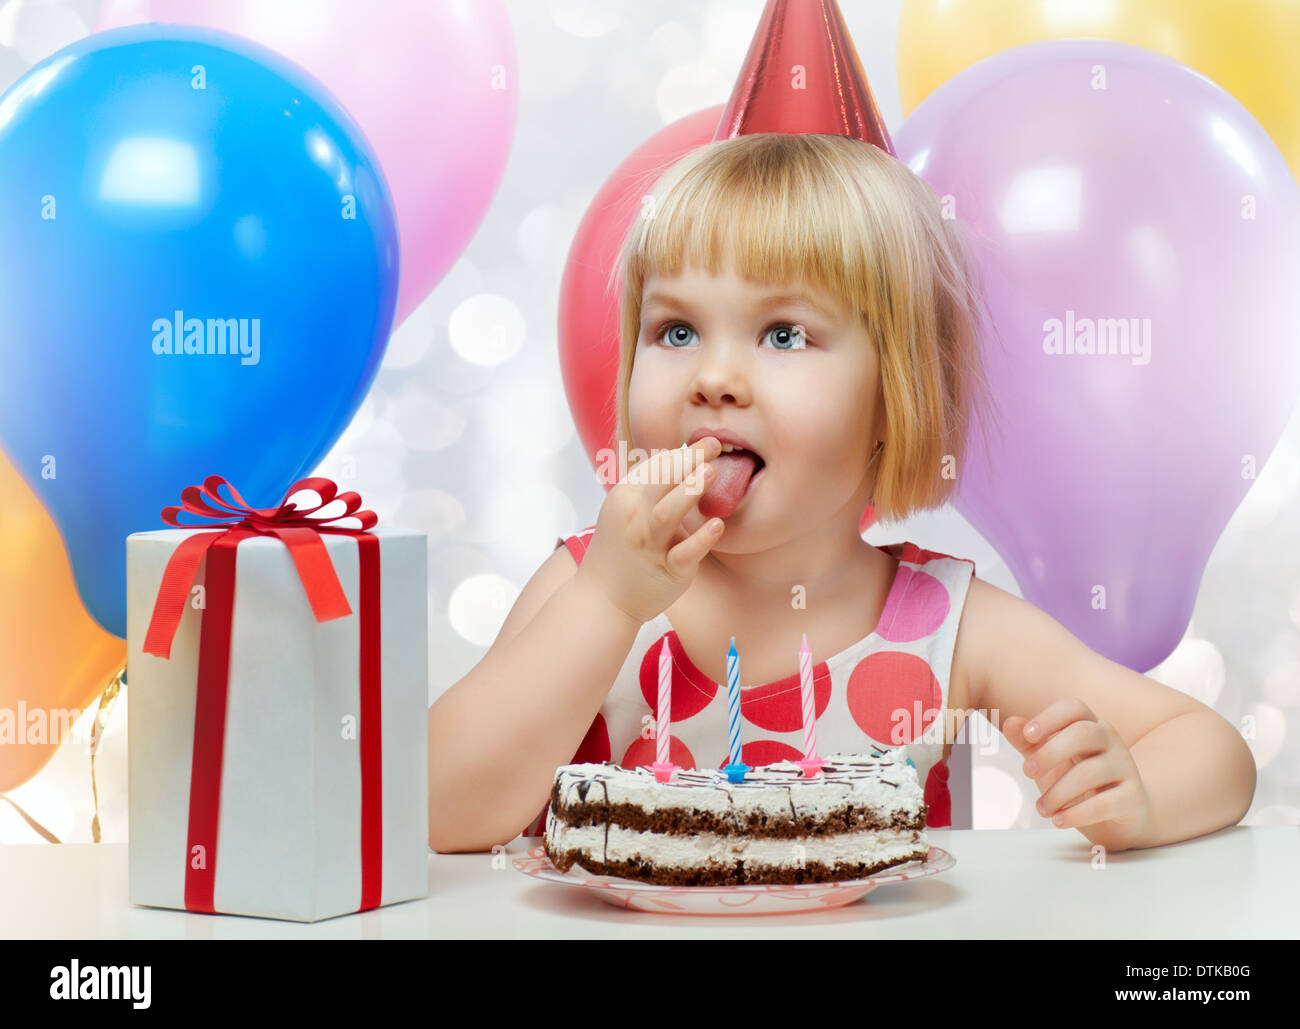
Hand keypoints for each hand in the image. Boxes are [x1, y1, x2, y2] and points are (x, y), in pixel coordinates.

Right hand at [577, 435, 725, 625]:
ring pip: (668, 514)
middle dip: (687, 460)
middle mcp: (634, 519)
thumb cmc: (619, 549)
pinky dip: (701, 539)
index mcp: (625, 499)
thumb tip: (672, 454)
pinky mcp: (667, 571)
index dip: (682, 453)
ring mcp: (650, 546)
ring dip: (690, 492)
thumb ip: (647, 485)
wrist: (602, 599)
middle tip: (714, 445)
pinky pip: (684, 554)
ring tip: (711, 472)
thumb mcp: (623, 510)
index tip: (708, 442)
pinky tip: (717, 526)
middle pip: (659, 482)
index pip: (654, 467)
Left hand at [1002, 699, 1154, 850]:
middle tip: (1027, 772)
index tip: (1027, 735)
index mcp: (1091, 726)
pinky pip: (1105, 803)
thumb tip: (1010, 723)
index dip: (1049, 718)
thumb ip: (1029, 743)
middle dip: (1050, 752)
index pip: (1074, 708)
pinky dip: (1076, 813)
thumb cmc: (1080, 783)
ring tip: (1042, 808)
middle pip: (1083, 733)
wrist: (1122, 819)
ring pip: (1090, 772)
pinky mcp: (1132, 799)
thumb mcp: (1050, 761)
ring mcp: (1126, 769)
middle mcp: (1111, 742)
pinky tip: (1058, 820)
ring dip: (1057, 792)